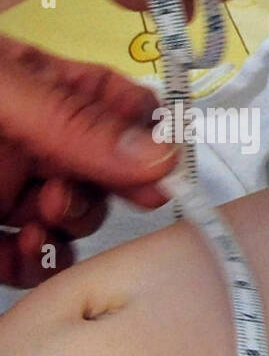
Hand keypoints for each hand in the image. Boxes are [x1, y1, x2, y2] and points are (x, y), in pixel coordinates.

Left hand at [0, 35, 174, 288]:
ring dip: (73, 227)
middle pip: (112, 172)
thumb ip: (76, 123)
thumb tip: (161, 154)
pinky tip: (24, 251)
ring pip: (79, 220)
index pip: (121, 103)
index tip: (167, 159)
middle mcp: (34, 140)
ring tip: (42, 218)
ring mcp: (14, 189)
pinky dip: (38, 267)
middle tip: (90, 191)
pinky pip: (35, 263)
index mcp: (38, 87)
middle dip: (110, 189)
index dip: (152, 131)